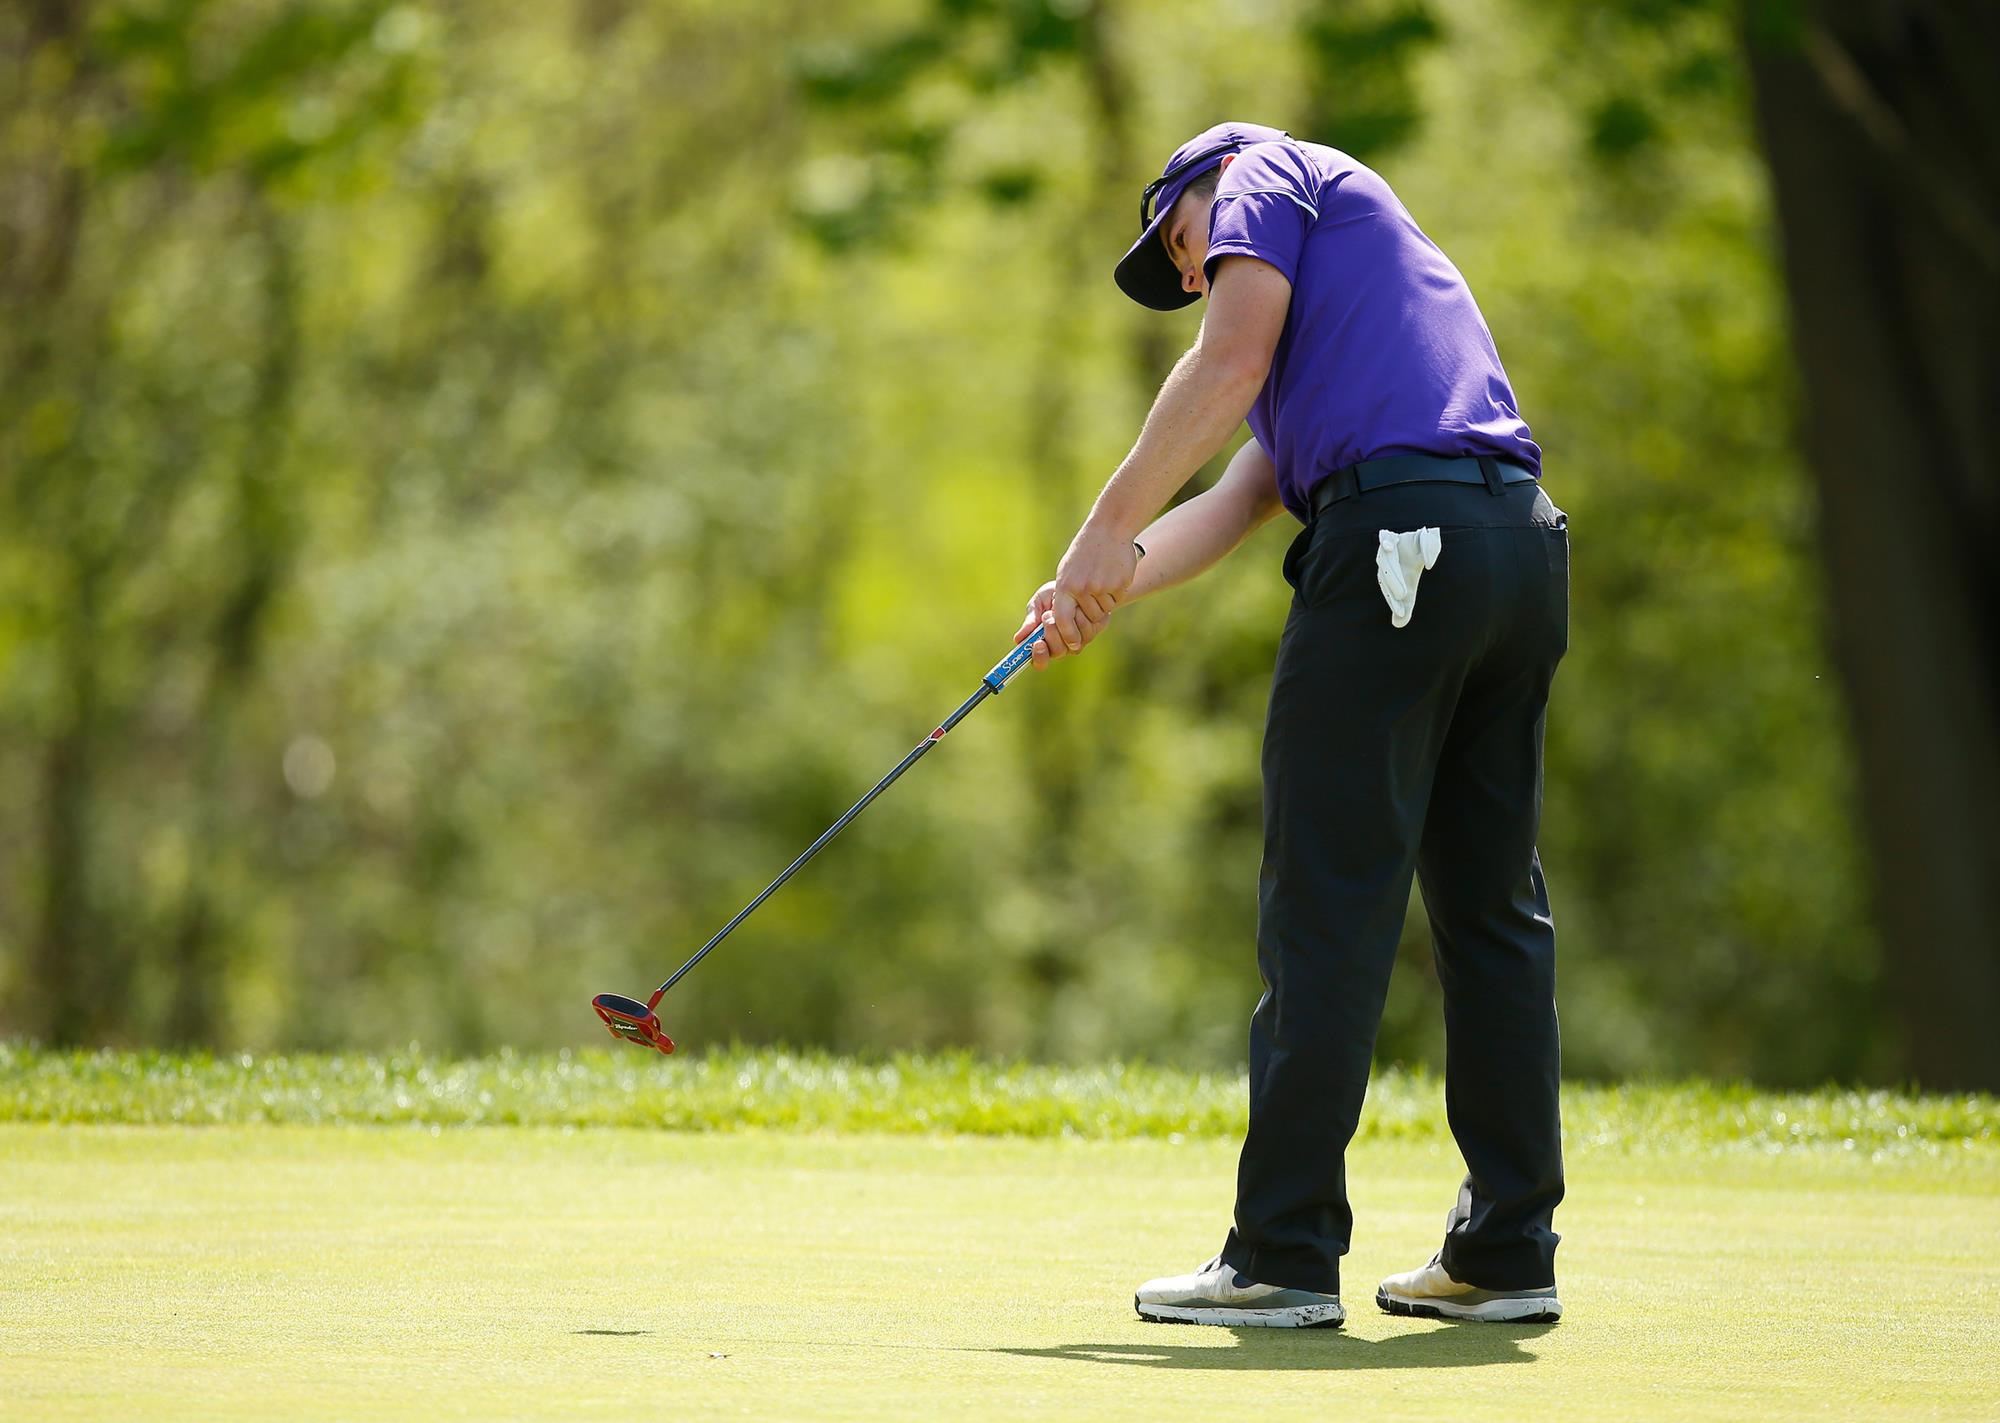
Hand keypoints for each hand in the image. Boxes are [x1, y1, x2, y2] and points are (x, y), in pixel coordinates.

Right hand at [1013, 581, 1106, 669]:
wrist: (1076, 583)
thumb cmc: (1053, 595)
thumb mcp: (1038, 603)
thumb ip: (1030, 621)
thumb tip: (1018, 639)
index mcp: (1044, 643)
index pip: (1040, 661)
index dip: (1039, 657)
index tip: (1038, 643)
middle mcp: (1062, 646)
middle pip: (1057, 653)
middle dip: (1052, 635)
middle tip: (1048, 618)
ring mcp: (1078, 641)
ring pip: (1073, 646)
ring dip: (1065, 626)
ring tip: (1059, 609)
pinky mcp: (1093, 632)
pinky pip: (1087, 633)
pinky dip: (1079, 619)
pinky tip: (1075, 607)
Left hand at [1047, 520, 1138, 651]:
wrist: (1108, 530)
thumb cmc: (1083, 553)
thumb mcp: (1066, 572)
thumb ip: (1061, 597)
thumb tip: (1051, 625)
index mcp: (1065, 586)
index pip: (1063, 621)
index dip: (1067, 635)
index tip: (1073, 642)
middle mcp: (1082, 588)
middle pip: (1089, 618)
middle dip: (1092, 614)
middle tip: (1092, 600)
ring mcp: (1102, 587)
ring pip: (1104, 611)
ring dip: (1104, 602)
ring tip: (1101, 580)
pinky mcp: (1119, 584)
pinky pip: (1117, 600)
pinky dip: (1115, 593)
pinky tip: (1112, 576)